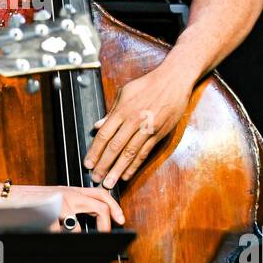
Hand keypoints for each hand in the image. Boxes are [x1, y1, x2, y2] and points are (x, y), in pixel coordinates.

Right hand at [8, 183, 124, 232]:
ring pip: (79, 225)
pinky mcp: (45, 216)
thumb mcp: (56, 198)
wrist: (7, 197)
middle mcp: (68, 194)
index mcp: (72, 191)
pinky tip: (57, 240)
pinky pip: (59, 234)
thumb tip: (85, 223)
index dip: (115, 206)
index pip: (101, 193)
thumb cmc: (30, 201)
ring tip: (79, 243)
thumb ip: (72, 206)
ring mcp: (57, 205)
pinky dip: (61, 240)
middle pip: (99, 206)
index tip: (120, 219)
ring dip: (81, 237)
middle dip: (106, 225)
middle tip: (106, 235)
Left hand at [82, 65, 189, 187]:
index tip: (88, 163)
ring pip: (130, 153)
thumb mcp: (125, 92)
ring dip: (118, 170)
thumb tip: (97, 126)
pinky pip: (145, 153)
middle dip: (104, 165)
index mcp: (122, 110)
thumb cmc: (148, 84)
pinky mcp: (159, 134)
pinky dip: (135, 165)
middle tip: (96, 178)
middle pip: (115, 147)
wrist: (174, 80)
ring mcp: (147, 129)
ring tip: (109, 182)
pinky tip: (126, 175)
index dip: (95, 151)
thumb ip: (111, 111)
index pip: (104, 135)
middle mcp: (133, 121)